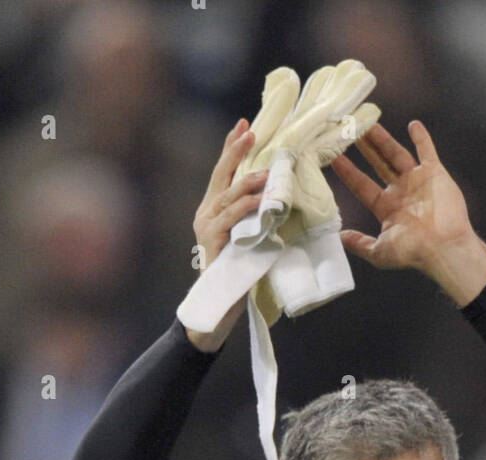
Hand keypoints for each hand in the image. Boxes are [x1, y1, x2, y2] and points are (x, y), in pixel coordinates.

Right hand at [186, 118, 269, 350]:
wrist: (218, 308)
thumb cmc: (239, 276)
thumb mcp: (251, 239)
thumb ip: (257, 218)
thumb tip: (280, 197)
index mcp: (214, 211)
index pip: (223, 174)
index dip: (232, 148)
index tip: (245, 125)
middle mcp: (206, 214)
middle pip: (221, 176)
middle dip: (235, 151)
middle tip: (250, 132)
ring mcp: (206, 228)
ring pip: (228, 196)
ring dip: (249, 181)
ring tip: (267, 172)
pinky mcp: (212, 243)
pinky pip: (231, 218)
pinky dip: (246, 207)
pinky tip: (261, 200)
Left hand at [330, 120, 485, 303]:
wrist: (444, 247)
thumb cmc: (414, 252)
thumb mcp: (380, 252)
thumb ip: (360, 243)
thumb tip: (340, 237)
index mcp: (387, 207)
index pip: (362, 185)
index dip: (348, 171)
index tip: (333, 157)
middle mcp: (400, 191)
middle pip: (378, 164)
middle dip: (364, 148)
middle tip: (350, 130)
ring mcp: (417, 181)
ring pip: (396, 153)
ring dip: (383, 138)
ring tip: (369, 122)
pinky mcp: (435, 173)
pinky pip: (427, 151)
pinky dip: (421, 138)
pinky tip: (413, 125)